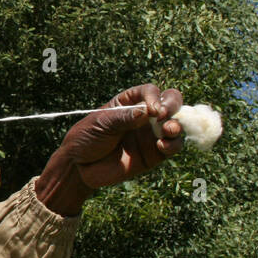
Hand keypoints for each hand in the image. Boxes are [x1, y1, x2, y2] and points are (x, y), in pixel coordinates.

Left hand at [35, 84, 185, 214]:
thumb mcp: (100, 123)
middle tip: (163, 115)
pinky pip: (173, 146)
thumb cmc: (86, 138)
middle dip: (172, 105)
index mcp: (129, 102)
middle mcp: (144, 115)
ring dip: (176, 125)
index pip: (149, 91)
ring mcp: (151, 134)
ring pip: (175, 124)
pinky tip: (162, 146)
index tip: (151, 109)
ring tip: (168, 130)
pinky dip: (173, 144)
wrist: (80, 166)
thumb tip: (147, 111)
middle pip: (169, 102)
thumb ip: (124, 117)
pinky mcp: (155, 153)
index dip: (154, 96)